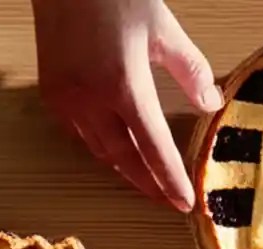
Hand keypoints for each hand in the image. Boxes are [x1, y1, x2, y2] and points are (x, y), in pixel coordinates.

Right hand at [32, 0, 222, 210]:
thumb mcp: (164, 29)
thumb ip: (191, 71)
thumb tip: (212, 104)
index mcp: (123, 86)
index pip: (153, 148)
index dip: (170, 179)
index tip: (186, 203)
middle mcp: (90, 100)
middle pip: (124, 159)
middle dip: (149, 184)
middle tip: (170, 200)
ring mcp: (65, 99)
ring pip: (100, 149)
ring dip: (126, 167)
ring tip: (149, 179)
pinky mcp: (50, 93)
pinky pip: (79, 133)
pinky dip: (102, 145)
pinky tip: (118, 147)